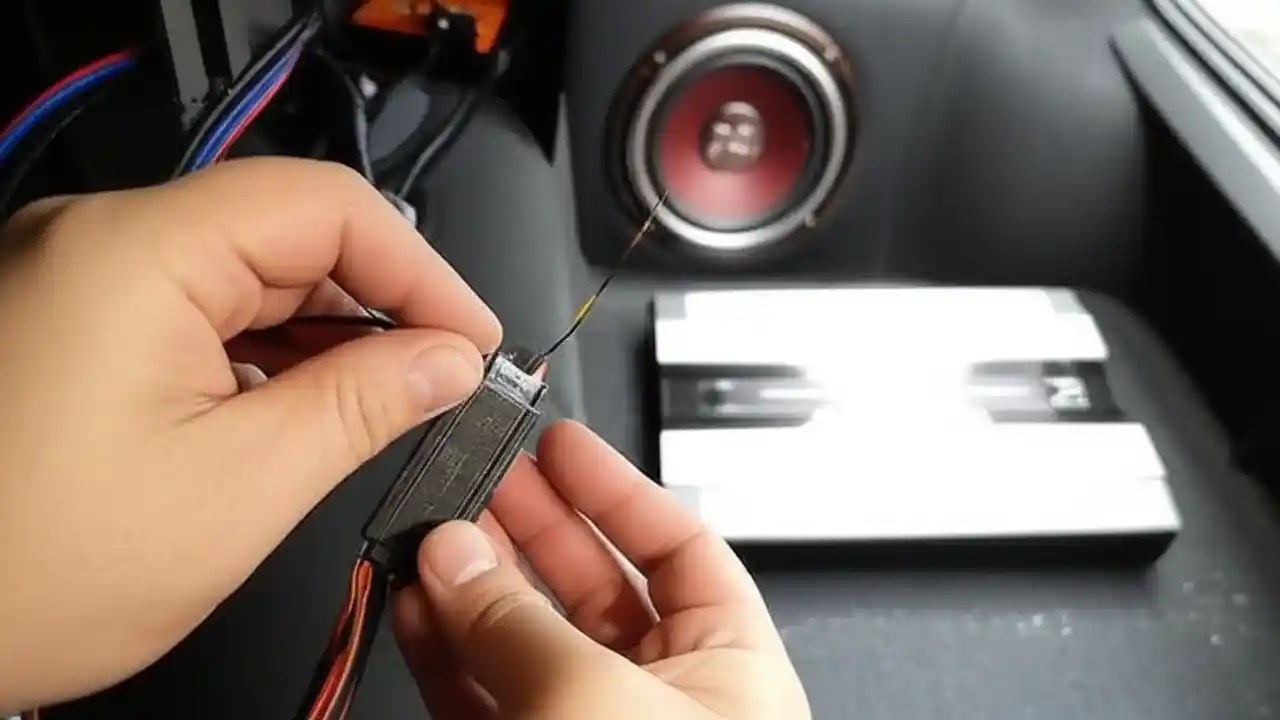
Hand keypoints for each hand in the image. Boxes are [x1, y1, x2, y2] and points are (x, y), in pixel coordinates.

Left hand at [0, 159, 500, 713]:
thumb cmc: (23, 573)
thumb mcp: (238, 490)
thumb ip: (361, 407)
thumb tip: (446, 361)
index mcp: (134, 255)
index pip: (324, 206)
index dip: (420, 270)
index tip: (472, 336)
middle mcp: (97, 245)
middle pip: (288, 234)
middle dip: (381, 306)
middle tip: (446, 378)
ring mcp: (80, 282)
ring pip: (250, 277)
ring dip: (328, 337)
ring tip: (388, 404)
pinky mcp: (75, 324)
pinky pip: (201, 312)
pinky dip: (268, 356)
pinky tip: (308, 408)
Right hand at [393, 422, 810, 718]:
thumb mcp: (597, 699)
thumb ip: (521, 623)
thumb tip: (458, 555)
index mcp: (730, 668)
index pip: (683, 548)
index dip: (618, 490)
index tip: (563, 445)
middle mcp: (664, 699)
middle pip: (592, 586)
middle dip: (531, 528)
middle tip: (481, 478)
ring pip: (526, 642)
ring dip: (473, 589)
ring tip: (431, 536)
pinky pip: (483, 695)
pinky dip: (447, 653)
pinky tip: (418, 608)